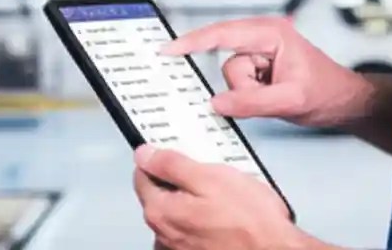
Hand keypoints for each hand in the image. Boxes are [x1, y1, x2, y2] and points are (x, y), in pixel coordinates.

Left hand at [132, 145, 316, 249]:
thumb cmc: (250, 222)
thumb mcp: (210, 177)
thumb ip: (172, 164)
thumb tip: (145, 154)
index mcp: (160, 211)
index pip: (141, 175)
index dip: (158, 157)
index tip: (175, 151)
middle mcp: (164, 234)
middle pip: (160, 194)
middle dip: (180, 180)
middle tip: (210, 172)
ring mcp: (180, 248)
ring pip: (178, 212)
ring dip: (193, 201)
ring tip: (224, 196)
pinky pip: (192, 229)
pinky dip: (203, 220)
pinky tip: (225, 215)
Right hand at [160, 17, 373, 128]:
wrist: (343, 101)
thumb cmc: (326, 92)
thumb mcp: (291, 100)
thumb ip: (252, 102)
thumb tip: (217, 103)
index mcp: (271, 33)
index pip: (223, 34)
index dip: (192, 41)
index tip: (168, 48)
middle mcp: (263, 37)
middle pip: (227, 61)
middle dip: (241, 86)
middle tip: (268, 94)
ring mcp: (259, 51)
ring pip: (231, 77)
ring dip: (248, 94)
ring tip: (276, 97)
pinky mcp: (258, 66)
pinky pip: (238, 84)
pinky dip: (248, 96)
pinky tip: (270, 97)